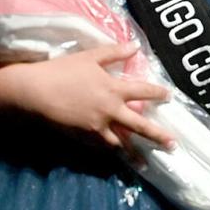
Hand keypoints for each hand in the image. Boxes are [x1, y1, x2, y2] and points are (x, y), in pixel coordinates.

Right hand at [9, 42, 172, 151]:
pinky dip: (110, 153)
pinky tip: (116, 159)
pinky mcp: (84, 136)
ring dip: (134, 154)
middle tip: (173, 145)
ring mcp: (98, 126)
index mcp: (114, 89)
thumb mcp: (89, 56)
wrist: (35, 91)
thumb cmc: (62, 70)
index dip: (158, 93)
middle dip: (158, 136)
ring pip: (121, 143)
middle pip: (140, 126)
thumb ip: (114, 52)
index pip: (143, 91)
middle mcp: (110, 110)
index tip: (169, 96)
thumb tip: (136, 46)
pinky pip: (101, 147)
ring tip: (145, 163)